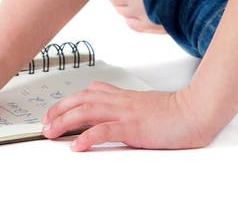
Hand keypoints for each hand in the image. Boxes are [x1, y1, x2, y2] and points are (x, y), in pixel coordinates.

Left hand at [41, 82, 212, 150]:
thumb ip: (126, 105)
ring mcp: (125, 112)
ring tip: (50, 132)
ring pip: (86, 111)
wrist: (193, 111)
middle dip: (59, 110)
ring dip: (64, 121)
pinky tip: (76, 145)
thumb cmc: (173, 112)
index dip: (68, 101)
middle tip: (44, 123)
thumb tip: (110, 109)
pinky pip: (104, 130)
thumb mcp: (144, 105)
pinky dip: (87, 137)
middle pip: (81, 99)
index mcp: (122, 96)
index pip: (88, 92)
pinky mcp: (132, 127)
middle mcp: (119, 101)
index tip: (54, 111)